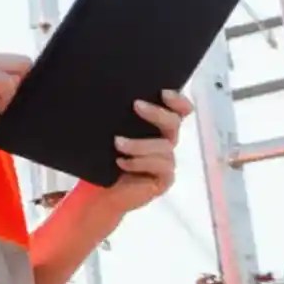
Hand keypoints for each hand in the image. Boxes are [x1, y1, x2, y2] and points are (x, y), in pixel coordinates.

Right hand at [0, 50, 31, 151]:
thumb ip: (0, 101)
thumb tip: (21, 103)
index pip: (16, 65)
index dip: (19, 86)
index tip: (4, 108)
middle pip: (24, 62)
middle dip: (21, 87)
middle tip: (1, 108)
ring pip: (21, 68)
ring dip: (13, 94)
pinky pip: (8, 82)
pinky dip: (5, 100)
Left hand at [84, 89, 193, 212]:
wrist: (104, 191)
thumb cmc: (109, 157)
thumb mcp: (115, 132)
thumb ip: (121, 116)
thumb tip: (112, 94)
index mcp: (159, 127)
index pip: (180, 110)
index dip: (178, 100)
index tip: (163, 92)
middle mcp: (166, 141)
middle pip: (174, 123)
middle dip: (157, 113)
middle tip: (136, 105)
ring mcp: (167, 161)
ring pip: (164, 147)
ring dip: (139, 144)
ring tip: (117, 143)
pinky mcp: (164, 179)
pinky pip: (160, 167)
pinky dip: (139, 162)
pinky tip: (121, 163)